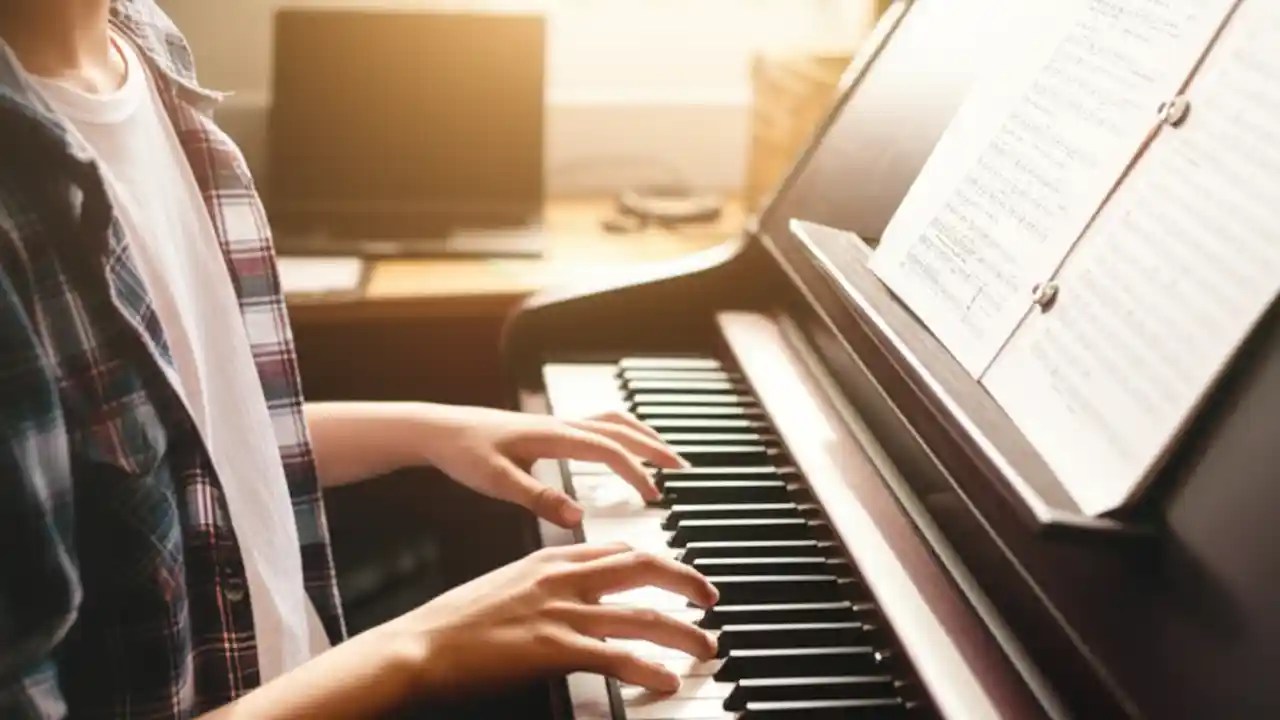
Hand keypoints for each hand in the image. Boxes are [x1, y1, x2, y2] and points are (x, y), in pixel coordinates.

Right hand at [387, 543, 718, 696]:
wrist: (419, 645)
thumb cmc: (453, 624)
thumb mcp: (504, 588)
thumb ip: (542, 588)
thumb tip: (569, 600)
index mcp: (550, 561)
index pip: (618, 550)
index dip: (655, 561)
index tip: (674, 574)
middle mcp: (562, 579)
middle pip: (643, 568)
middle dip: (686, 580)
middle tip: (709, 597)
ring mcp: (561, 613)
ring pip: (643, 615)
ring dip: (683, 632)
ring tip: (705, 647)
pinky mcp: (554, 649)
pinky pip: (617, 657)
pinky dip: (649, 668)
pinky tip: (666, 679)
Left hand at [424, 406, 685, 527]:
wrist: (439, 430)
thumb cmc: (464, 453)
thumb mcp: (497, 481)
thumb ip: (538, 498)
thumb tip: (578, 514)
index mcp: (553, 435)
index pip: (609, 450)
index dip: (636, 473)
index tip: (654, 498)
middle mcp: (561, 423)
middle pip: (621, 429)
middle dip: (655, 448)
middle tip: (682, 469)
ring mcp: (557, 422)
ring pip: (613, 421)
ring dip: (642, 435)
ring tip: (664, 455)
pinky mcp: (550, 428)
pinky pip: (598, 424)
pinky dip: (622, 433)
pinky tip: (623, 449)